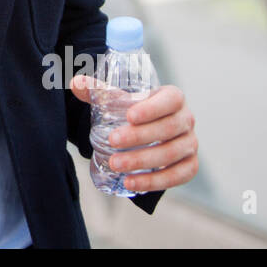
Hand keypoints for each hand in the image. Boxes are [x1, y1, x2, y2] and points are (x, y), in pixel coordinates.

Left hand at [70, 76, 198, 192]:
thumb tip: (76, 83)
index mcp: (173, 98)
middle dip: (140, 137)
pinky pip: (178, 176)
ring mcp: (190, 144)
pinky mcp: (190, 165)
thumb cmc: (135, 110)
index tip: (129, 116)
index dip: (153, 108)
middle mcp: (186, 119)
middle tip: (112, 141)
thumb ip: (98, 91)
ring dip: (143, 161)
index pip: (170, 100)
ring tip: (115, 164)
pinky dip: (155, 181)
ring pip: (172, 154)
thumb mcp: (119, 99)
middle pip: (169, 128)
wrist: (151, 131)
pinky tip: (131, 182)